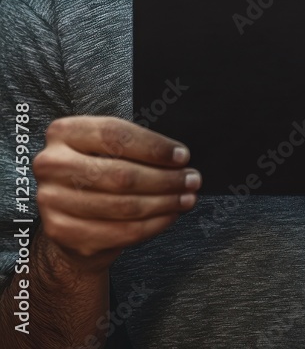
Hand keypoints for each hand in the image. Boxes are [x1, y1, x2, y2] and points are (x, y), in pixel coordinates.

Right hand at [33, 116, 201, 273]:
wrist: (67, 215)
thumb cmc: (95, 171)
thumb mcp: (106, 148)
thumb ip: (134, 146)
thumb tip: (179, 158)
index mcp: (64, 132)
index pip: (115, 136)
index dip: (154, 147)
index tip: (182, 156)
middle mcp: (52, 165)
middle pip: (121, 174)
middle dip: (165, 179)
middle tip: (192, 180)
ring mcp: (53, 201)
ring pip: (124, 206)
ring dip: (164, 203)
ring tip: (186, 198)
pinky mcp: (63, 232)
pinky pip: (119, 232)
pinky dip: (152, 225)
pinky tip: (168, 216)